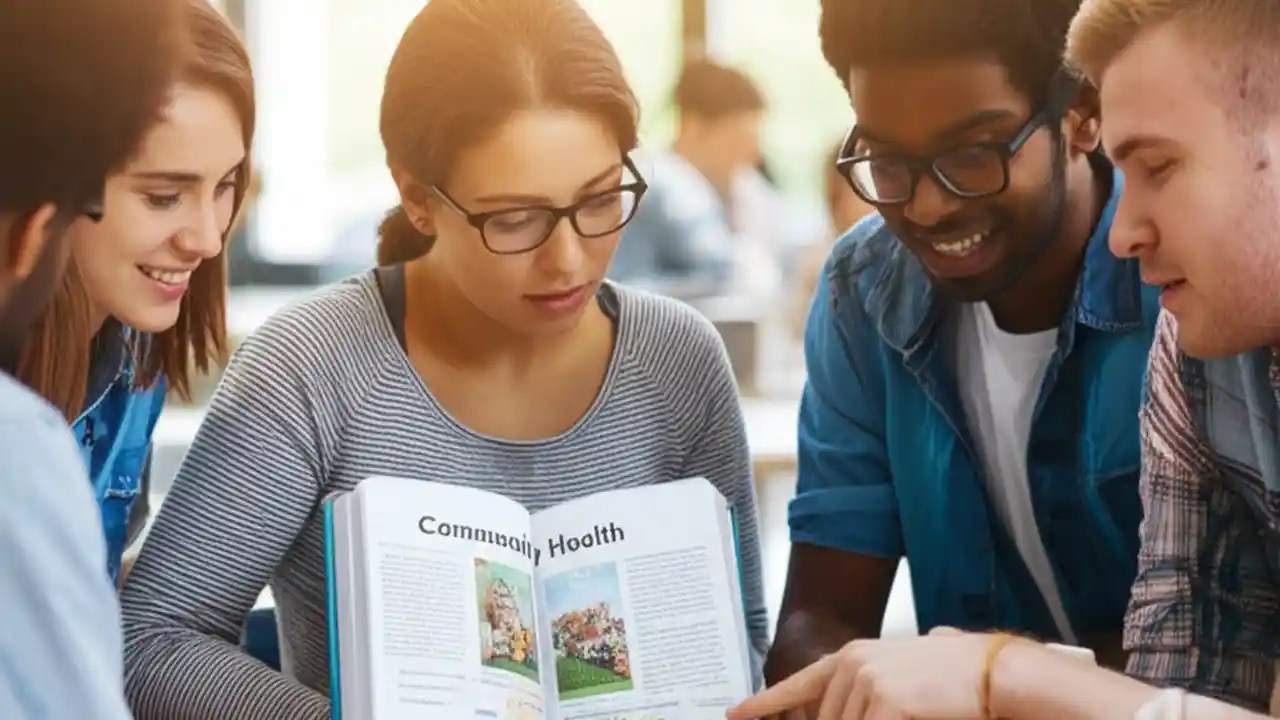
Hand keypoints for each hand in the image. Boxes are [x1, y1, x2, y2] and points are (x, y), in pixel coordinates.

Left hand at [728, 630, 996, 719]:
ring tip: (906, 711)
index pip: (799, 683)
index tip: (736, 714)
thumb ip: (883, 679)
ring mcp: (866, 682)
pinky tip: (903, 718)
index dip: (766, 702)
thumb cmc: (963, 673)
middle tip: (889, 714)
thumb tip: (876, 698)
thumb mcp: (909, 669)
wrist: (998, 674)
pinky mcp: (883, 703)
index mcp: (855, 655)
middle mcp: (853, 664)